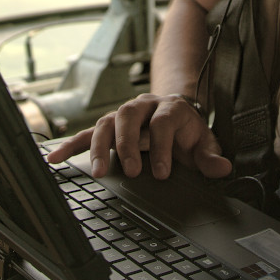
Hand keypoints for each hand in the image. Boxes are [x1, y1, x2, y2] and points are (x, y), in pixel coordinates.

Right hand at [45, 93, 231, 179]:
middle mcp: (143, 106)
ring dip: (100, 147)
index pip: (162, 123)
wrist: (174, 114)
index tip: (161, 173)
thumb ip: (211, 156)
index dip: (162, 147)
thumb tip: (223, 167)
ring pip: (106, 123)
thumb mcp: (204, 142)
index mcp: (169, 108)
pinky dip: (72, 144)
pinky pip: (87, 132)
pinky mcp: (109, 125)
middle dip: (128, 144)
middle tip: (131, 171)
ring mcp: (123, 113)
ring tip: (98, 172)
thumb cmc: (187, 132)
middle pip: (129, 117)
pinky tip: (56, 158)